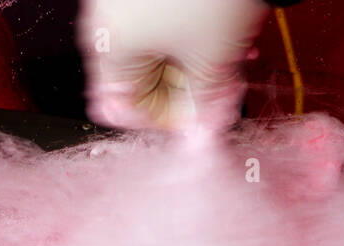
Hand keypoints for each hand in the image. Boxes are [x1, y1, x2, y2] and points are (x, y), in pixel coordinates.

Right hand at [78, 0, 268, 130]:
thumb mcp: (214, 59)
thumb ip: (206, 106)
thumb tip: (201, 135)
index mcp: (109, 49)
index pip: (123, 111)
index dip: (166, 121)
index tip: (199, 118)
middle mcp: (107, 23)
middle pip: (144, 80)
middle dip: (190, 90)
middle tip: (226, 89)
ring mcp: (125, 1)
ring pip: (161, 49)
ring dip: (200, 63)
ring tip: (235, 58)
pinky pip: (168, 20)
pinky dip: (198, 33)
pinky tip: (228, 33)